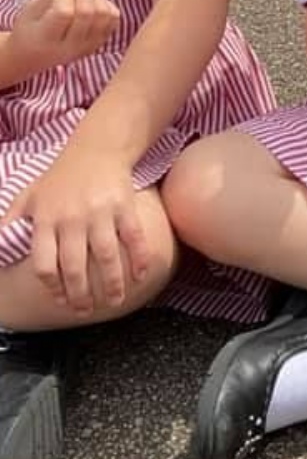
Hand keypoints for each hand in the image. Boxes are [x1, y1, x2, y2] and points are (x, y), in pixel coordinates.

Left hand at [2, 144, 148, 313]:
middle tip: (86, 310)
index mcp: (46, 220)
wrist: (96, 149)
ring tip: (114, 300)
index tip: (61, 301)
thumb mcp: (28, 198)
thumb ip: (10, 224)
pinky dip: (139, 258)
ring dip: (111, 283)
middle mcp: (72, 219)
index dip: (53, 287)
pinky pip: (133, 237)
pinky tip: (141, 275)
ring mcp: (100, 213)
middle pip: (75, 266)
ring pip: (106, 256)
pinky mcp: (125, 206)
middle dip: (81, 294)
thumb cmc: (60, 177)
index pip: (45, 265)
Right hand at [9, 0, 120, 74]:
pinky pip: (113, 19)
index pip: (63, 13)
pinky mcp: (100, 44)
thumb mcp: (32, 9)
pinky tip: (92, 2)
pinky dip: (106, 5)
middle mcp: (69, 47)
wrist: (33, 55)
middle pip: (88, 14)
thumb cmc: (30, 28)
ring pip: (104, 15)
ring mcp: (87, 47)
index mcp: (45, 38)